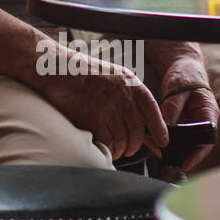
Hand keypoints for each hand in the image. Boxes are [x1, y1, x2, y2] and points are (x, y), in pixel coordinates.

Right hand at [39, 45, 168, 161]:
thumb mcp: (110, 76)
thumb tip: (138, 119)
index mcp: (129, 83)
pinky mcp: (93, 118)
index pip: (152, 110)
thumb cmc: (80, 72)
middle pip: (138, 130)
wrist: (56, 69)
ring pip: (124, 140)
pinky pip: (108, 142)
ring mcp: (108, 107)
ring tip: (116, 150)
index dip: (159, 128)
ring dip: (121, 149)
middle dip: (136, 145)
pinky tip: (105, 148)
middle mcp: (122, 96)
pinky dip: (108, 149)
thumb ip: (125, 95)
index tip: (162, 142)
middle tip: (130, 150)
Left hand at [154, 53, 219, 170]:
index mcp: (208, 113)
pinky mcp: (181, 123)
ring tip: (158, 155)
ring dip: (173, 149)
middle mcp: (202, 122)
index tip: (186, 162)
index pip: (208, 139)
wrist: (182, 67)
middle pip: (196, 145)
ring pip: (185, 142)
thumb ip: (173, 104)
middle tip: (167, 162)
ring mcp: (192, 123)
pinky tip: (154, 143)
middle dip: (183, 155)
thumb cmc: (185, 74)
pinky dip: (166, 140)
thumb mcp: (178, 86)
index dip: (198, 154)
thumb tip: (166, 123)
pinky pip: (175, 135)